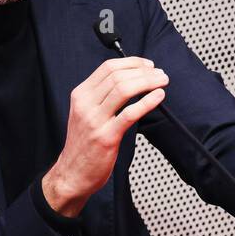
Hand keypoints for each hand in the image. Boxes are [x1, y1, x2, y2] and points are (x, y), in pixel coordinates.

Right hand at [42, 57, 167, 215]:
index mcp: (80, 95)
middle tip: (159, 74)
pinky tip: (158, 96)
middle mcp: (85, 105)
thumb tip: (128, 80)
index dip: (131, 62)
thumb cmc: (84, 145)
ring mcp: (95, 121)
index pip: (108, 67)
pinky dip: (147, 102)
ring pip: (124, 90)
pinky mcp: (106, 137)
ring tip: (162, 82)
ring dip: (148, 82)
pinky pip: (129, 114)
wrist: (72, 174)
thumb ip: (100, 97)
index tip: (147, 65)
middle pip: (118, 76)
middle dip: (143, 71)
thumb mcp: (85, 114)